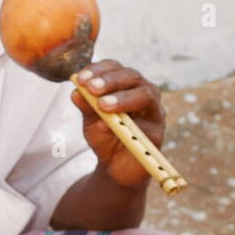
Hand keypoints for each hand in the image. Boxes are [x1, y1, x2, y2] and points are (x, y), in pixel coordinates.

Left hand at [71, 60, 165, 189]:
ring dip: (123, 98)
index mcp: (125, 84)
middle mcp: (142, 92)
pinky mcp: (158, 131)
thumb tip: (76, 91)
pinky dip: (127, 124)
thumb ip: (86, 106)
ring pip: (146, 95)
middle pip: (132, 76)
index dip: (98, 70)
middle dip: (111, 81)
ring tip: (102, 106)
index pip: (114, 68)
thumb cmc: (105, 137)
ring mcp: (153, 110)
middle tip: (91, 88)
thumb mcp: (90, 120)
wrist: (115, 166)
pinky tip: (106, 128)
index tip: (81, 79)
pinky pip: (147, 124)